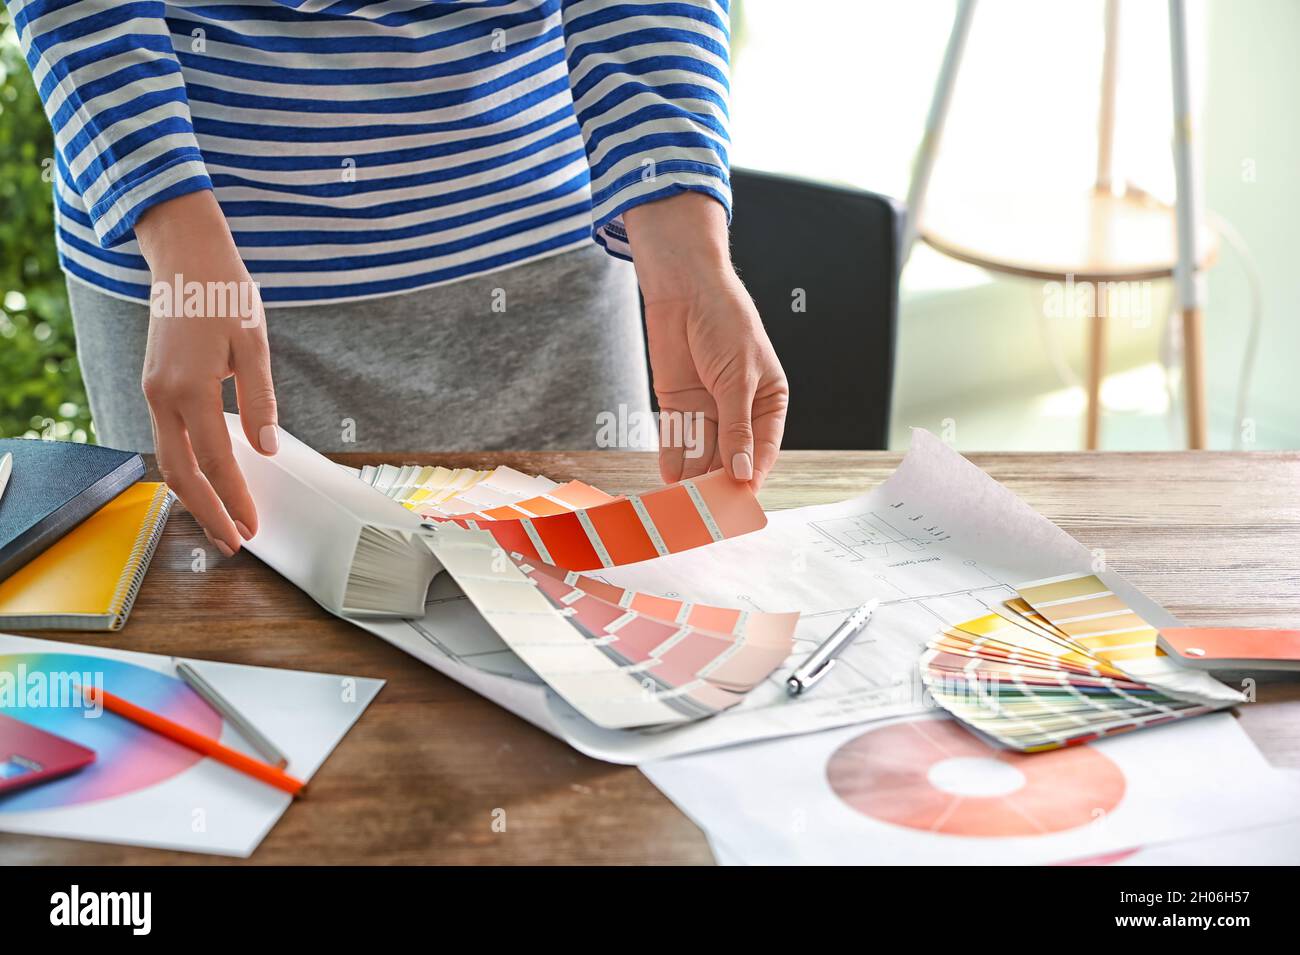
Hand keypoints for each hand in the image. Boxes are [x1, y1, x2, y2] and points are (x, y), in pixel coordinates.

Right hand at [135, 191, 278, 555]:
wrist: (186, 257)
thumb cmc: (225, 295)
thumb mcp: (254, 346)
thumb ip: (259, 402)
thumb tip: (265, 449)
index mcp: (190, 388)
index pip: (216, 461)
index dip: (235, 498)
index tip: (252, 526)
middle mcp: (162, 396)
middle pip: (180, 473)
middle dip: (208, 512)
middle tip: (234, 543)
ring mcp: (153, 391)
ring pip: (168, 459)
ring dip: (194, 495)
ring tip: (222, 522)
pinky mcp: (154, 386)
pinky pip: (166, 438)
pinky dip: (185, 467)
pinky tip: (208, 482)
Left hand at [625, 192, 788, 489]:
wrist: (685, 289)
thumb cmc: (726, 321)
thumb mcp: (739, 378)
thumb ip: (737, 427)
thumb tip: (740, 471)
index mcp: (768, 400)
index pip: (762, 447)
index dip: (751, 473)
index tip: (741, 499)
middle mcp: (738, 409)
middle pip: (731, 454)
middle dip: (719, 480)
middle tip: (710, 509)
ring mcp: (707, 407)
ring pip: (703, 452)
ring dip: (695, 475)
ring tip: (686, 502)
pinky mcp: (678, 404)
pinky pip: (677, 438)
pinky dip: (673, 459)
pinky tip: (670, 480)